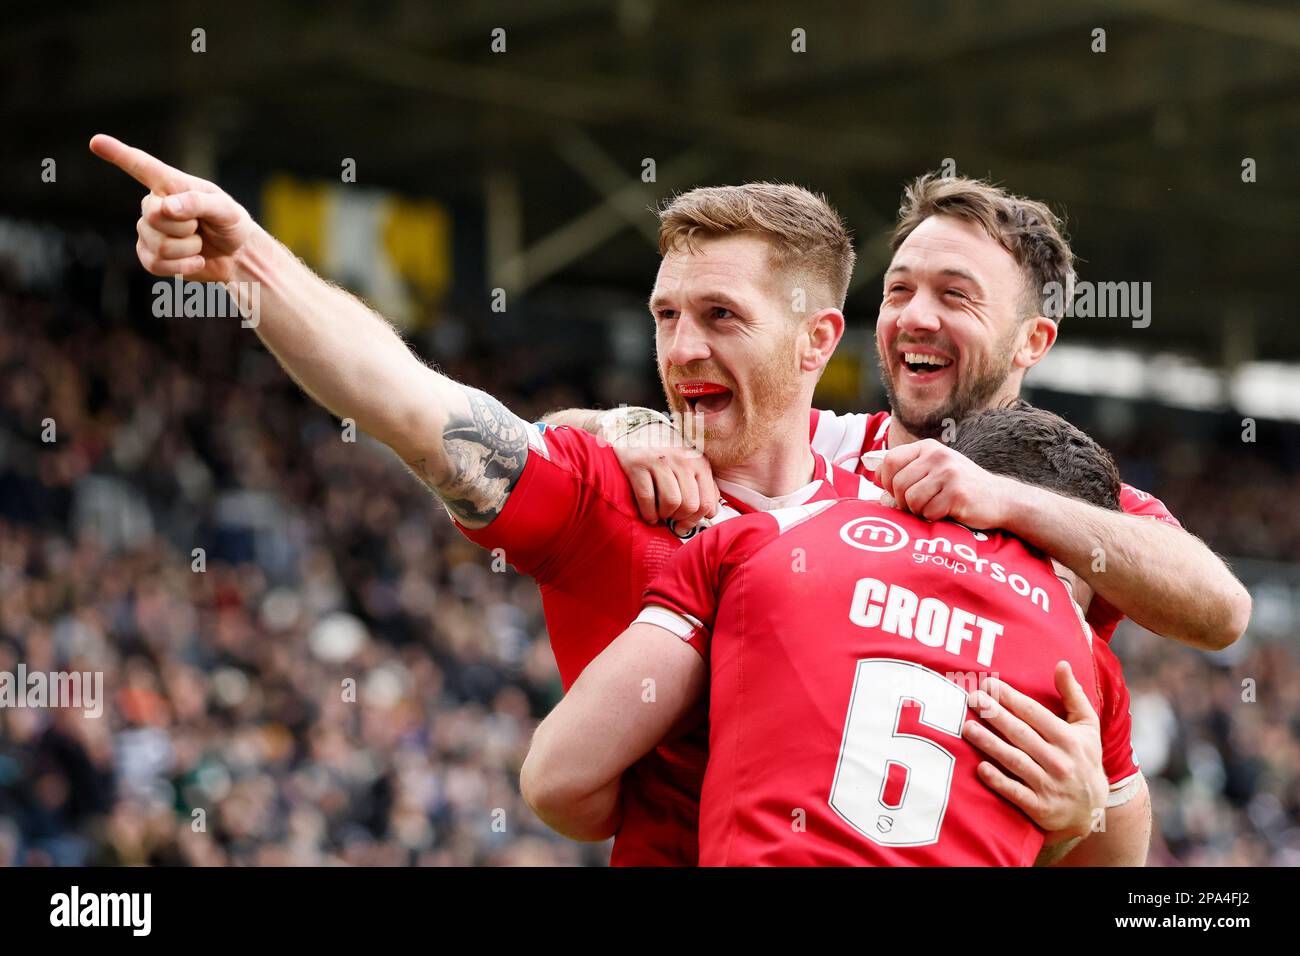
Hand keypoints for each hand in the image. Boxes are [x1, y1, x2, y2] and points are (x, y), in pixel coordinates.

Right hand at [89, 134, 256, 283]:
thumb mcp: (225, 209)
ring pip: (158, 245)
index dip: (118, 154)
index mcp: (170, 184)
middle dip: (186, 227)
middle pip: (154, 217)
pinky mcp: (150, 255)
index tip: (96, 142)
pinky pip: (155, 264)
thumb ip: (198, 203)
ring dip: (188, 249)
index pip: (140, 166)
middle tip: (201, 226)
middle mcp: (153, 204)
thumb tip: (166, 207)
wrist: (236, 255)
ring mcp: (148, 230)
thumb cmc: (230, 224)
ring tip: (199, 242)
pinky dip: (182, 266)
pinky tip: (196, 260)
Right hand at [609, 421, 718, 526]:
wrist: (637, 429)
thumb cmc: (667, 452)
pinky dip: (648, 513)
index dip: (696, 519)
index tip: (686, 524)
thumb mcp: (691, 462)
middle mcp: (682, 460)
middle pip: (689, 505)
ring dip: (664, 515)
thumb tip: (711, 513)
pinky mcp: (638, 465)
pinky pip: (647, 498)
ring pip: (671, 503)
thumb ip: (704, 485)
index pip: (707, 502)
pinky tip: (648, 514)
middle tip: (672, 519)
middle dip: (680, 519)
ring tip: (660, 514)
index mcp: (698, 462)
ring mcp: (659, 462)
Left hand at [875, 438, 1015, 527]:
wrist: (1000, 499)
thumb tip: (874, 476)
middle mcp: (937, 456)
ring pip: (910, 499)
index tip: (896, 492)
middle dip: (902, 501)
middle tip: (917, 507)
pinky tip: (947, 512)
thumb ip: (908, 469)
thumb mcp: (935, 469)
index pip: (890, 460)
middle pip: (897, 483)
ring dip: (918, 511)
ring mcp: (948, 473)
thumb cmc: (960, 487)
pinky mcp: (957, 493)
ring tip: (933, 508)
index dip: (886, 481)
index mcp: (928, 448)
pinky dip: (933, 518)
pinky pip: (928, 512)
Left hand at [962, 662, 1106, 840]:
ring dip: (991, 744)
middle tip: (973, 699)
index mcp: (1069, 739)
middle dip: (996, 715)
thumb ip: (1073, 695)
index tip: (989, 683)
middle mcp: (1060, 761)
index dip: (1011, 698)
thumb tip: (1062, 664)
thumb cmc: (1084, 759)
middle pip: (1022, 734)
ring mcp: (1049, 786)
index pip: (1035, 714)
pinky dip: (999, 781)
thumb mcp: (1087, 727)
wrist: (1092, 810)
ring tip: (967, 728)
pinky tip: (980, 768)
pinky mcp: (1040, 808)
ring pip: (1015, 761)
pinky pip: (1016, 793)